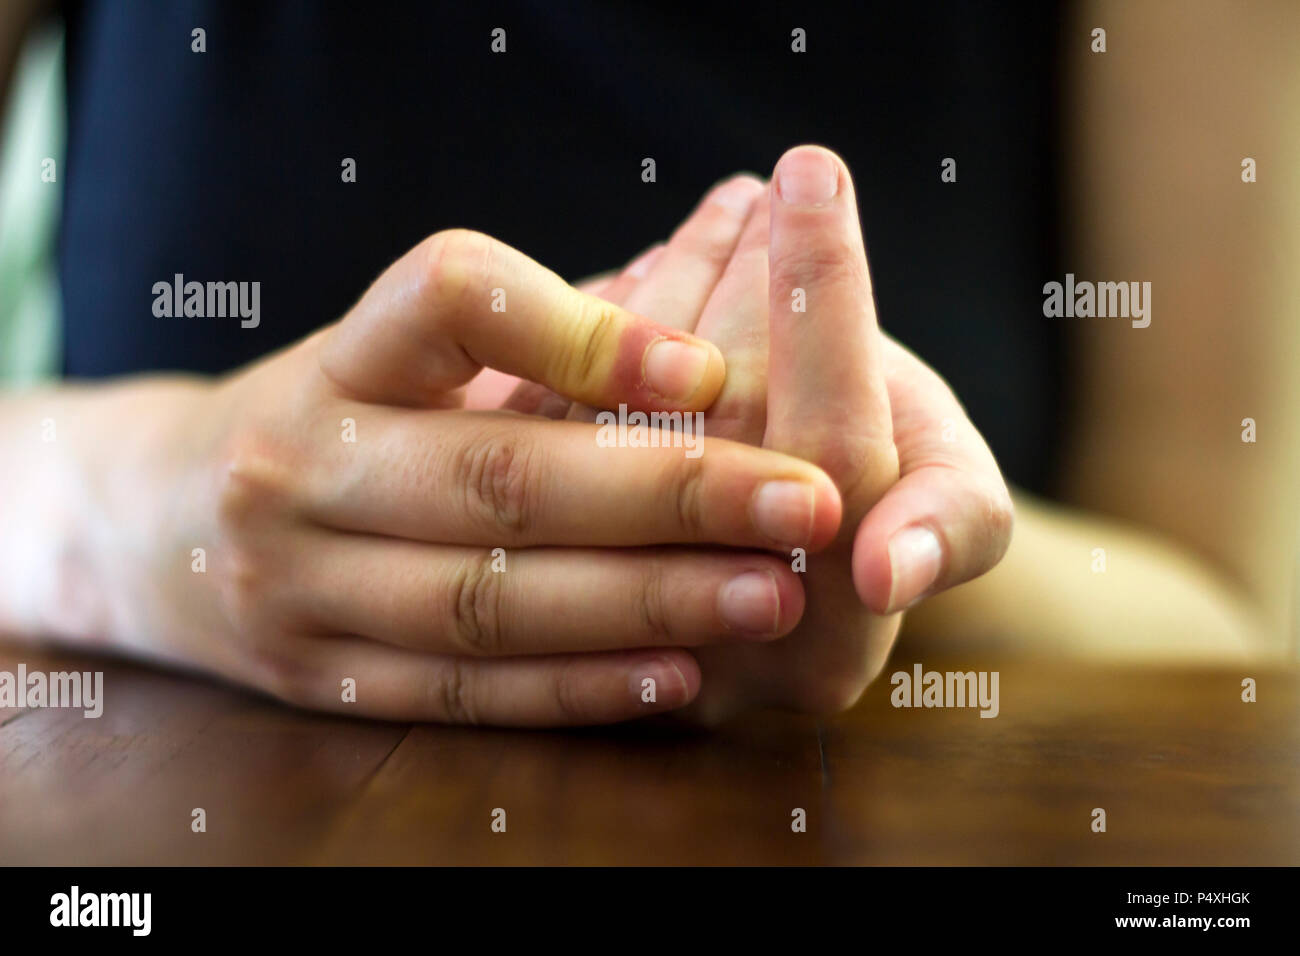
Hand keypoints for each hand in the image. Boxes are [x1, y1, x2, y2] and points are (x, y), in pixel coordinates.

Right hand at [85, 229, 846, 724]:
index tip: (709, 364)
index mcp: (337, 356)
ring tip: (770, 594)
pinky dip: (578, 685)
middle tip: (806, 500)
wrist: (161, 526)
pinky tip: (677, 673)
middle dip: (670, 493)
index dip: (584, 332)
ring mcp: (299, 585)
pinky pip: (465, 691)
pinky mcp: (320, 680)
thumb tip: (711, 299)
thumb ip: (538, 336)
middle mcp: (300, 464)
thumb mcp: (397, 354)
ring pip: (492, 601)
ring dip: (647, 600)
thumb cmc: (334, 418)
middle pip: (499, 475)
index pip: (447, 302)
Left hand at [535, 148, 1012, 720]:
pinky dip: (614, 321)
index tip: (818, 171)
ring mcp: (622, 600)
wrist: (794, 532)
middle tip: (777, 189)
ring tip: (737, 210)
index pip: (832, 452)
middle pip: (726, 417)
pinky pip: (560, 410)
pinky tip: (666, 265)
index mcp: (831, 640)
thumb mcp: (955, 497)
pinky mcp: (552, 548)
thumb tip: (890, 572)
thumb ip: (955, 525)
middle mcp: (713, 636)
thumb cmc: (895, 496)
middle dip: (751, 282)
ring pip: (631, 403)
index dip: (826, 306)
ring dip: (680, 282)